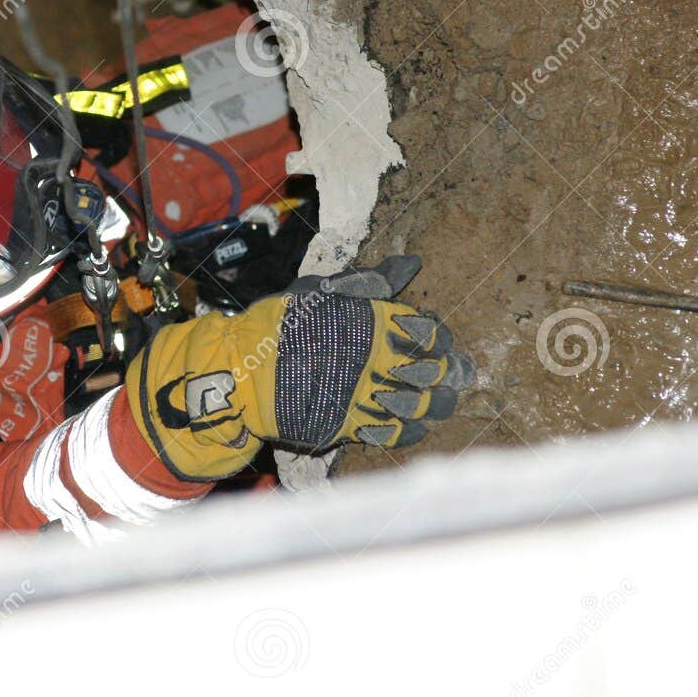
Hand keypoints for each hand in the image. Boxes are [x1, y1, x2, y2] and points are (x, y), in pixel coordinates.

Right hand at [125, 256, 473, 480]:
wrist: (239, 369)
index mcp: (368, 322)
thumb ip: (370, 282)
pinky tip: (412, 424)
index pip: (425, 330)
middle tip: (458, 376)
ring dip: (434, 404)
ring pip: (416, 406)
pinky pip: (389, 433)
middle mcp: (369, 360)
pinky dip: (407, 430)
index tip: (438, 341)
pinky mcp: (344, 425)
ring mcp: (358, 396)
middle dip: (448, 373)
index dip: (438, 337)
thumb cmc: (281, 323)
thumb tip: (412, 262)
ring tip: (440, 401)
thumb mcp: (323, 292)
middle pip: (430, 370)